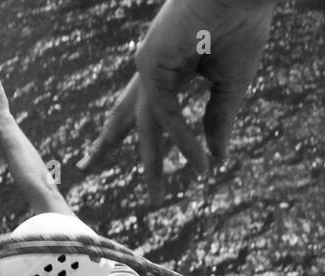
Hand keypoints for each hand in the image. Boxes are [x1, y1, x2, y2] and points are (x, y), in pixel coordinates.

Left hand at [78, 0, 275, 203]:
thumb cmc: (240, 26)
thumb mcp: (231, 86)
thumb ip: (217, 121)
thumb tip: (215, 159)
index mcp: (174, 65)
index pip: (155, 104)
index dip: (166, 134)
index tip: (186, 161)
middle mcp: (156, 66)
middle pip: (127, 112)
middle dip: (108, 140)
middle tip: (85, 165)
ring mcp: (149, 65)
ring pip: (144, 124)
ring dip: (151, 164)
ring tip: (156, 199)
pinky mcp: (150, 64)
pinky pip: (167, 117)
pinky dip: (184, 142)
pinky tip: (200, 164)